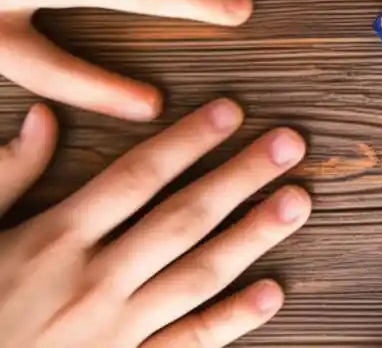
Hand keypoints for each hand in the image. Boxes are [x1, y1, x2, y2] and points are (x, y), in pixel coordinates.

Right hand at [0, 99, 309, 347]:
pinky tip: (273, 291)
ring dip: (253, 236)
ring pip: (198, 275)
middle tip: (290, 143)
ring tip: (299, 201)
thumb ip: (7, 175)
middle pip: (182, 218)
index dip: (188, 141)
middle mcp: (93, 282)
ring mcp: (114, 331)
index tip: (232, 110)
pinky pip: (189, 342)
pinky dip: (234, 319)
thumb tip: (46, 115)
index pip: (135, 177)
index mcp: (54, 240)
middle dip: (241, 177)